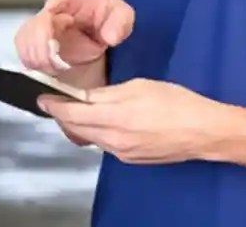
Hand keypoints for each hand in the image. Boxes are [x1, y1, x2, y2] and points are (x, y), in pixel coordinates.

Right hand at [14, 0, 133, 74]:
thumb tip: (110, 37)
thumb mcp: (122, 15)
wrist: (103, 26)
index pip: (53, 4)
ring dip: (34, 58)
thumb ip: (120, 23)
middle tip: (54, 64)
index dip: (47, 25)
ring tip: (52, 70)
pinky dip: (33, 64)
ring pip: (24, 41)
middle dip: (39, 48)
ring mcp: (42, 29)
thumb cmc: (107, 15)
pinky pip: (25, 53)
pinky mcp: (38, 46)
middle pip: (32, 26)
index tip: (54, 44)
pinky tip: (48, 71)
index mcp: (69, 1)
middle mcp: (51, 13)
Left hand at [37, 79, 231, 164]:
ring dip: (80, 124)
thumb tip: (85, 96)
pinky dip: (98, 132)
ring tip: (79, 109)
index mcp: (114, 117)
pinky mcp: (131, 159)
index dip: (54, 105)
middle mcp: (113, 140)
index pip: (72, 113)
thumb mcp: (139, 86)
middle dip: (63, 115)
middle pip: (77, 128)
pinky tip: (105, 122)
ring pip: (91, 137)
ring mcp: (122, 153)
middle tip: (56, 102)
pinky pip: (106, 145)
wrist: (203, 132)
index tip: (42, 98)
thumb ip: (107, 93)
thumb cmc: (176, 102)